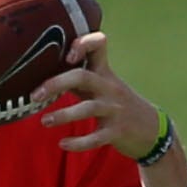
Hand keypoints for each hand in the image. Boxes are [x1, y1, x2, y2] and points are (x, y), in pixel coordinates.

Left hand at [29, 33, 164, 160]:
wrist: (150, 129)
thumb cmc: (115, 104)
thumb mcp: (101, 85)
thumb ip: (77, 78)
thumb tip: (41, 73)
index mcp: (104, 72)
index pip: (99, 44)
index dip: (83, 43)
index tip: (66, 54)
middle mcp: (109, 87)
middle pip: (83, 76)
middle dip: (57, 83)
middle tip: (35, 95)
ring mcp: (114, 109)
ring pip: (87, 109)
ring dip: (63, 115)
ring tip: (45, 121)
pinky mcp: (116, 132)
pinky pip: (95, 138)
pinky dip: (77, 143)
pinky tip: (62, 143)